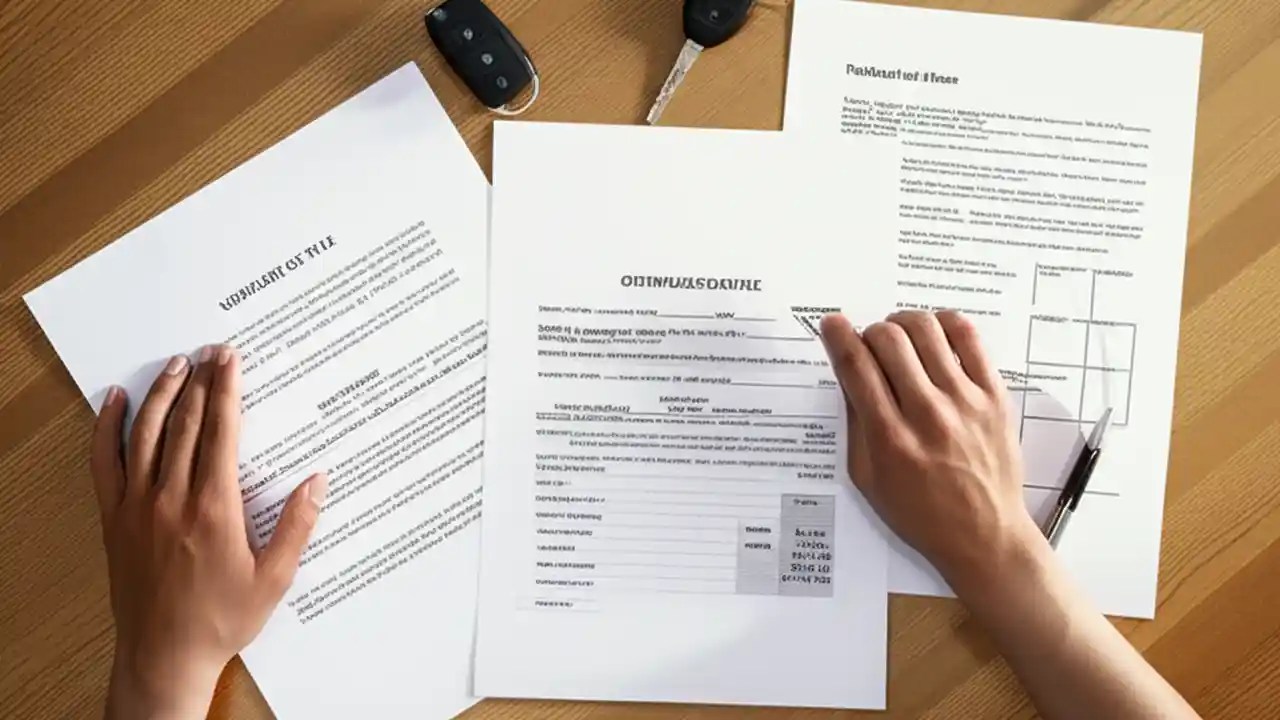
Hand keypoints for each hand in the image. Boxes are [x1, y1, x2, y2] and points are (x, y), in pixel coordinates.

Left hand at [90, 345, 326, 718]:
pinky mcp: (116, 519)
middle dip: (200, 381)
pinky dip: (107, 427)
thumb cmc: (223, 619)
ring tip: (176, 364)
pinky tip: (114, 401)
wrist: (164, 654)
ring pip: (146, 433)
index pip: (220, 431)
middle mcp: (172, 498)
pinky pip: (105, 462)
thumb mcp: (275, 577)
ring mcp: (138, 506)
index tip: (230, 359)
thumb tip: (318, 481)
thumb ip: (297, 525)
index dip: (226, 389)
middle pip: (186, 423)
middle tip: (211, 350)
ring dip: (162, 394)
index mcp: (214, 507)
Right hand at [819, 310, 1038, 593]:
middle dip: (868, 332)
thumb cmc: (921, 513)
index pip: (856, 367)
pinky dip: (945, 323)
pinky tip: (934, 335)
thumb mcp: (868, 478)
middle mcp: (927, 415)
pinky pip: (969, 337)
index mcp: (889, 439)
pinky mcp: (994, 396)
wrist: (985, 535)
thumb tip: (848, 374)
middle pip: (887, 340)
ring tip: (900, 336)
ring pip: (926, 329)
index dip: (837, 336)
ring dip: (903, 322)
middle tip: (869, 344)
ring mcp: (965, 402)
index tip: (832, 325)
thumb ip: (855, 424)